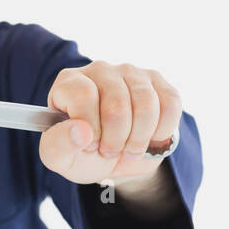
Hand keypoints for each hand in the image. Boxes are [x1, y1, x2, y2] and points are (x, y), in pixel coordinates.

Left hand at [40, 61, 181, 185]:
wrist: (114, 158)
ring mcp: (131, 73)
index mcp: (70, 82)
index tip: (90, 145)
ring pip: (146, 105)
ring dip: (139, 139)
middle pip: (117, 105)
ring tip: (129, 149)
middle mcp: (100, 70)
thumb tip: (81, 131)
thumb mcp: (60, 157)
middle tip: (110, 151)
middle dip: (116, 140)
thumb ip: (58, 145)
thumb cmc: (82, 153)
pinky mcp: (157, 82)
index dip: (91, 129)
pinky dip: (162, 131)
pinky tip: (149, 138)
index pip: (84, 96)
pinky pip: (170, 105)